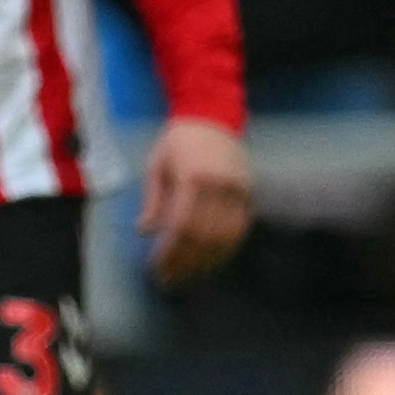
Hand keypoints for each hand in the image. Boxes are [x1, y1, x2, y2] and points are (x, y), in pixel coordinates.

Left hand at [138, 116, 251, 286]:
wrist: (212, 115)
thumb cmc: (179, 140)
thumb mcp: (157, 164)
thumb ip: (153, 199)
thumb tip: (145, 232)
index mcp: (192, 176)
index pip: (181, 225)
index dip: (170, 252)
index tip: (157, 267)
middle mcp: (219, 185)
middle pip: (203, 236)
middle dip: (185, 262)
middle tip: (169, 279)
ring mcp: (238, 190)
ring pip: (225, 237)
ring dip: (205, 262)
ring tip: (188, 275)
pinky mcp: (249, 193)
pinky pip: (240, 229)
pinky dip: (226, 249)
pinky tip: (211, 261)